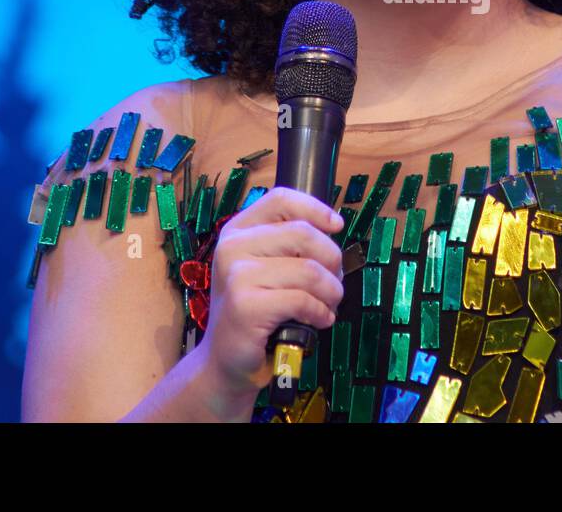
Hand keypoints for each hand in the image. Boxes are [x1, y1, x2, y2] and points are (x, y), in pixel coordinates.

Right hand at [196, 186, 344, 405]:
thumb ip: (289, 244)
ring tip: (328, 305)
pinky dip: (320, 312)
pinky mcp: (246, 306)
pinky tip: (319, 320)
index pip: (281, 199)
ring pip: (309, 270)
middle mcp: (232, 247)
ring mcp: (236, 276)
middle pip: (303, 233)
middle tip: (334, 283)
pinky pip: (302, 299)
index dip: (315, 209)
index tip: (336, 226)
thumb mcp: (266, 267)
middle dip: (332, 259)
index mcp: (238, 230)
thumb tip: (333, 226)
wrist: (225, 362)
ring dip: (331, 291)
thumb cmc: (255, 312)